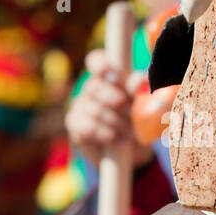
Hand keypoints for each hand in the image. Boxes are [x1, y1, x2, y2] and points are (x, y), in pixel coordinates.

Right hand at [65, 50, 152, 170]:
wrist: (131, 153)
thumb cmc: (137, 122)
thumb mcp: (140, 107)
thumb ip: (137, 91)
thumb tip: (141, 77)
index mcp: (108, 77)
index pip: (96, 61)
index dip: (101, 64)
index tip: (114, 75)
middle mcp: (91, 88)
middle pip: (94, 86)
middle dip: (115, 100)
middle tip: (130, 113)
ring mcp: (80, 105)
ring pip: (94, 109)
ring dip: (116, 123)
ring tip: (130, 134)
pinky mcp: (74, 124)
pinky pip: (88, 126)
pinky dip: (106, 134)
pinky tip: (118, 141)